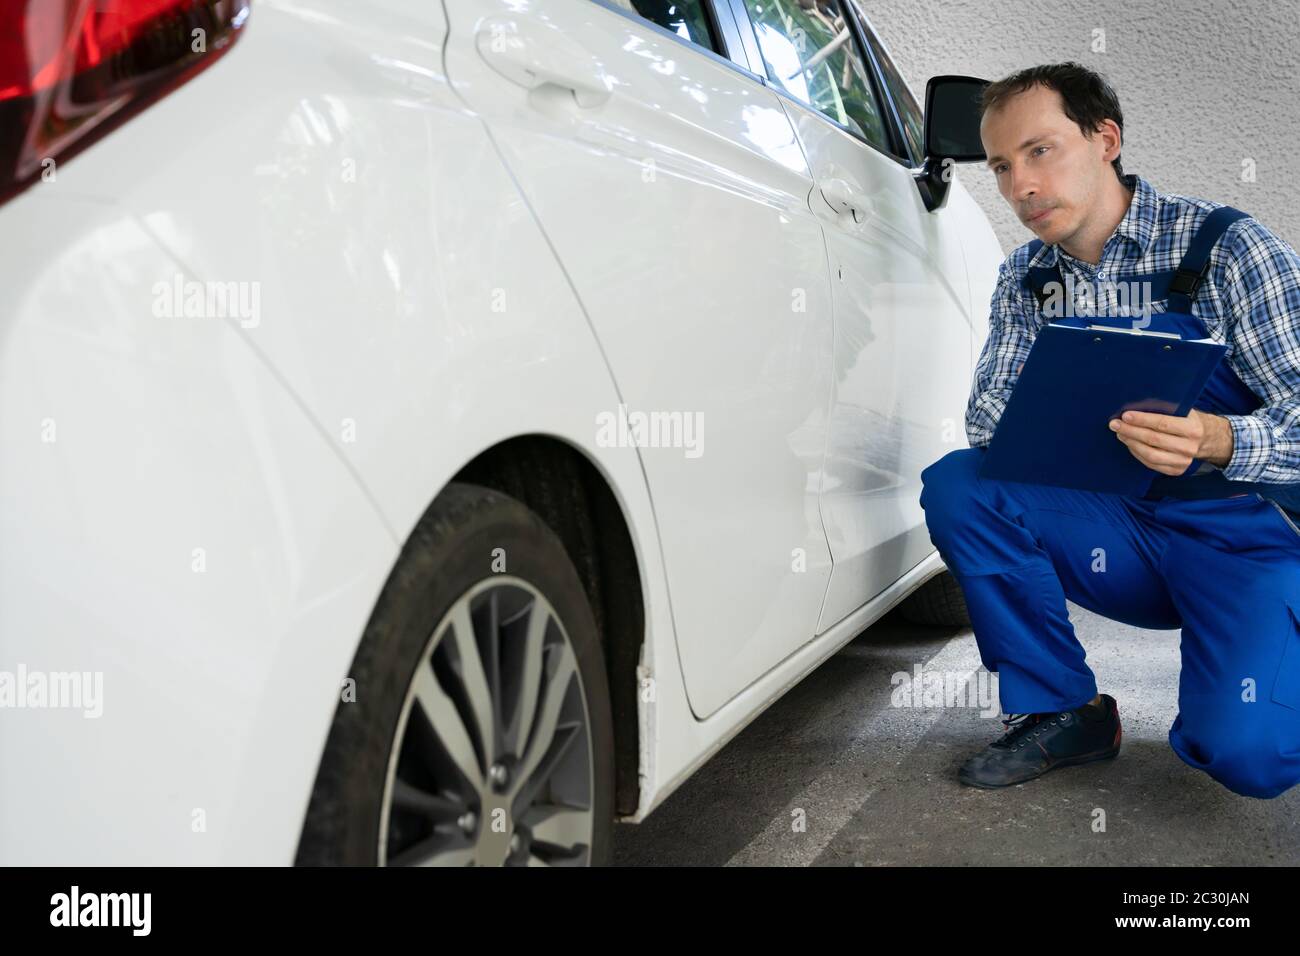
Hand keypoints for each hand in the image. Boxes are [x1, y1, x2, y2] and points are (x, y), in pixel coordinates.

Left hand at [1108, 408, 1233, 473]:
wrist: (1208, 439)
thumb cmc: (1189, 420)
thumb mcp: (1184, 411)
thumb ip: (1166, 409)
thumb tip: (1136, 405)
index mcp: (1193, 429)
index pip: (1163, 424)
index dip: (1142, 420)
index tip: (1125, 416)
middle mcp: (1189, 447)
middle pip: (1153, 440)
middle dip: (1131, 431)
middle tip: (1115, 424)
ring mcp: (1183, 461)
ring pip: (1150, 454)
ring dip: (1131, 443)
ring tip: (1120, 434)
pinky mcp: (1176, 470)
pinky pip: (1151, 463)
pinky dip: (1137, 453)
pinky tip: (1130, 443)